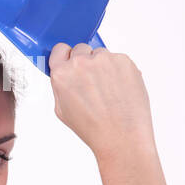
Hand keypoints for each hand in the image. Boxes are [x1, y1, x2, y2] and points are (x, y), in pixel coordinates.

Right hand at [47, 43, 154, 159]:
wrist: (121, 135)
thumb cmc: (93, 127)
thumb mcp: (62, 109)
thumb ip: (61, 86)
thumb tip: (65, 74)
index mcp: (62, 74)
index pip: (59, 49)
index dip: (64, 57)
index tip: (68, 61)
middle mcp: (82, 63)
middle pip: (81, 49)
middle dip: (84, 62)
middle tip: (91, 81)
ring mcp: (105, 60)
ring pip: (101, 55)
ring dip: (103, 66)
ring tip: (107, 90)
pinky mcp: (125, 61)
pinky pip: (118, 60)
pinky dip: (119, 71)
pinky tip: (119, 89)